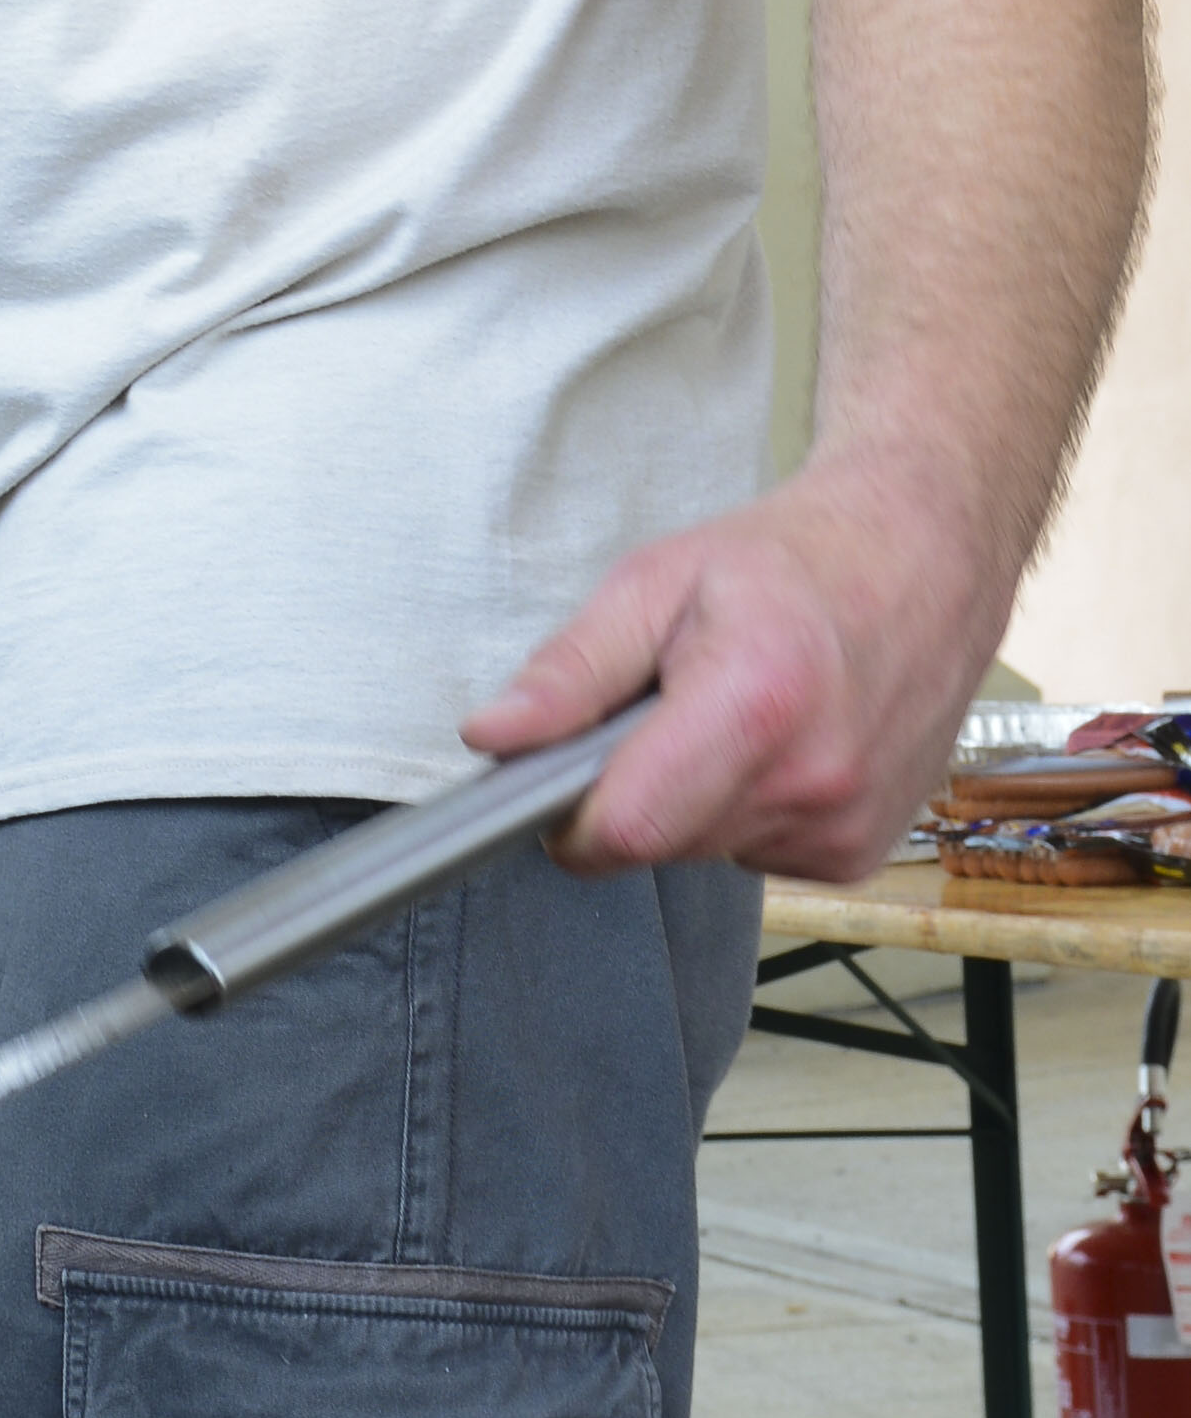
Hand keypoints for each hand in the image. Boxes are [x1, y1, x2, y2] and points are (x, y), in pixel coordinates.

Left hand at [463, 453, 1009, 882]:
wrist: (926, 561)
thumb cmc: (791, 561)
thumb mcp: (656, 581)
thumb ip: (570, 670)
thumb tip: (492, 736)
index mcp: (755, 703)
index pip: (626, 828)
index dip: (570, 816)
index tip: (560, 775)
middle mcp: (813, 780)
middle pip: (657, 844)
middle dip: (630, 793)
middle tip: (660, 711)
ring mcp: (846, 825)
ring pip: (702, 852)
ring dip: (690, 799)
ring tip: (730, 714)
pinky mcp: (860, 852)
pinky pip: (754, 856)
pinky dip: (742, 811)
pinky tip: (776, 745)